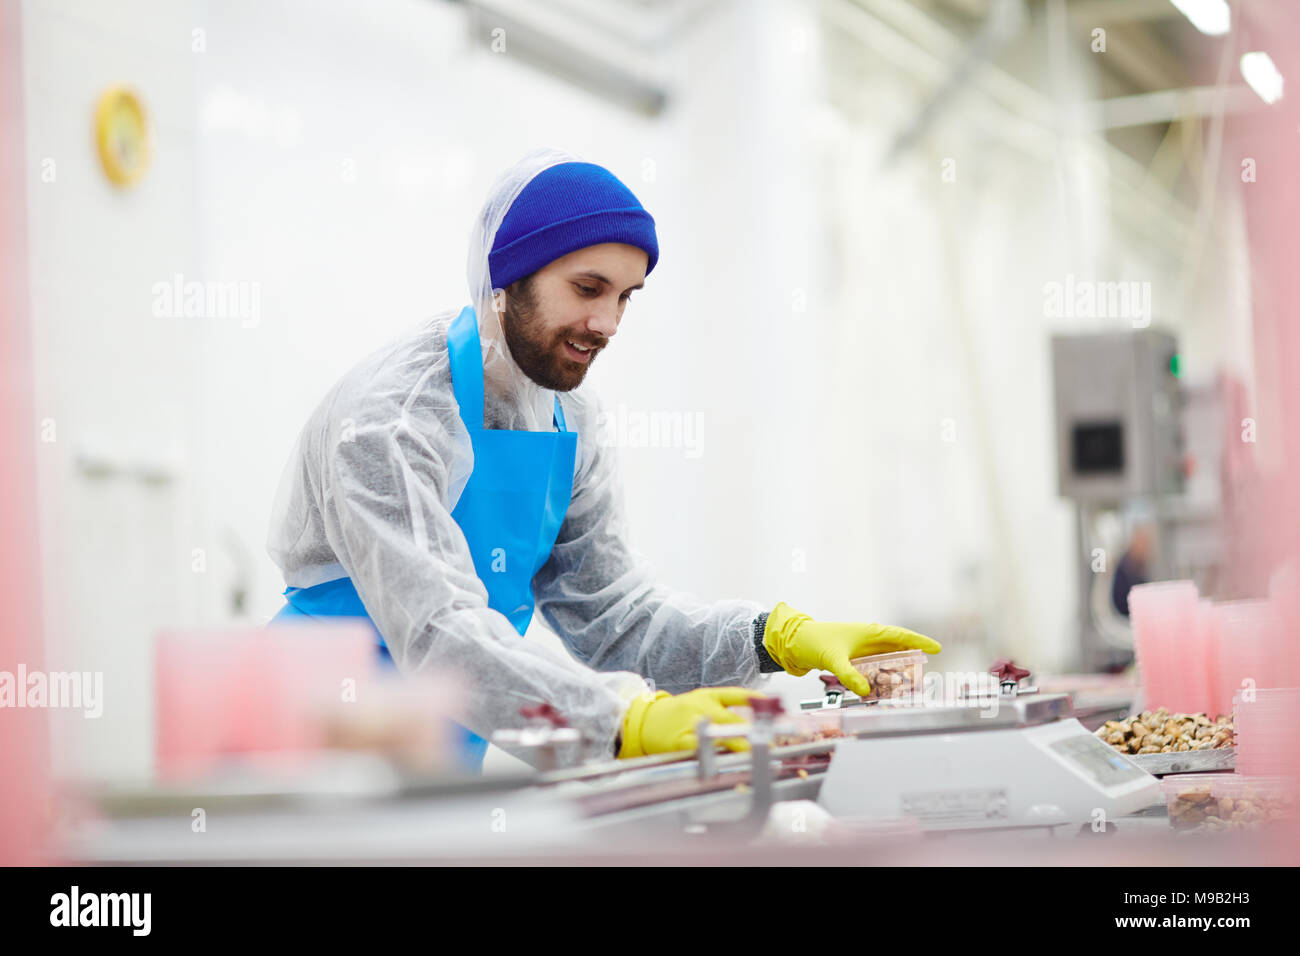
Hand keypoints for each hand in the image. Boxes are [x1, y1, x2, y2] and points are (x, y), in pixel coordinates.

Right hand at [618, 687, 761, 757]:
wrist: (645, 721)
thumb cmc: (675, 714)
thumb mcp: (698, 701)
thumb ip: (723, 708)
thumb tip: (753, 718)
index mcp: (707, 696)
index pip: (737, 694)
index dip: (758, 700)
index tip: (776, 707)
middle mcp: (701, 707)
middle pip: (735, 721)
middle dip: (756, 735)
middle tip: (773, 746)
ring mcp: (692, 724)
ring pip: (723, 738)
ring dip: (743, 749)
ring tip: (758, 757)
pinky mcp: (683, 742)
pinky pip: (706, 751)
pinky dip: (720, 759)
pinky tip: (732, 765)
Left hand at [763, 602, 940, 698]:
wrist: (796, 642)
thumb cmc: (814, 642)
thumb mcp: (833, 659)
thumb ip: (849, 675)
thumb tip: (865, 691)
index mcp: (868, 632)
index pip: (900, 636)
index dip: (919, 642)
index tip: (936, 648)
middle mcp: (868, 640)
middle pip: (897, 651)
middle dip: (911, 662)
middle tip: (922, 677)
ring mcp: (862, 650)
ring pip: (887, 661)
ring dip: (896, 672)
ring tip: (908, 685)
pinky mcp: (854, 660)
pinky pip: (874, 669)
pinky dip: (881, 678)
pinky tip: (885, 689)